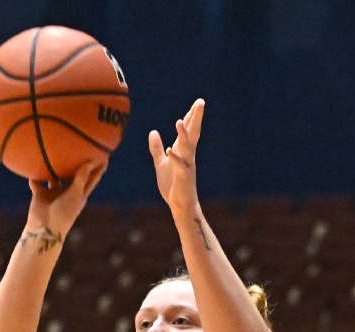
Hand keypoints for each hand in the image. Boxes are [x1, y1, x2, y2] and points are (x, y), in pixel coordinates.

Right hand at [26, 159, 106, 245]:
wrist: (45, 228)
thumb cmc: (64, 212)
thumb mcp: (76, 193)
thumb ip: (82, 177)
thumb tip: (90, 161)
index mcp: (80, 194)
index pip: (92, 178)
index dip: (99, 168)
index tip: (105, 155)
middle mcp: (67, 192)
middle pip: (74, 175)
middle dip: (77, 165)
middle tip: (80, 149)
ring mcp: (54, 193)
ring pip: (54, 178)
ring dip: (53, 169)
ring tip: (54, 155)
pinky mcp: (40, 195)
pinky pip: (36, 183)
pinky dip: (34, 178)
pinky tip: (32, 169)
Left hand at [148, 99, 203, 219]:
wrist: (180, 205)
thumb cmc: (172, 185)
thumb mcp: (161, 163)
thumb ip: (157, 148)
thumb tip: (153, 132)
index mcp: (183, 151)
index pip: (188, 130)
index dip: (191, 116)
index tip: (197, 103)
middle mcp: (188, 156)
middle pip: (192, 133)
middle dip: (195, 118)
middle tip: (201, 102)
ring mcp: (187, 166)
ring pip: (186, 147)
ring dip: (183, 135)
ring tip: (179, 121)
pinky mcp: (183, 177)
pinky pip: (179, 166)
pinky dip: (175, 158)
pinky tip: (170, 150)